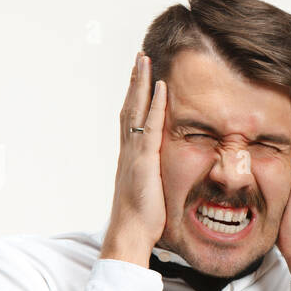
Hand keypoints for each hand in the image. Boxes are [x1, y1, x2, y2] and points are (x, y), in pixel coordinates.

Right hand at [102, 51, 167, 265]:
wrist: (130, 233)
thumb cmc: (142, 219)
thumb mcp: (150, 191)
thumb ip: (155, 177)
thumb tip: (162, 174)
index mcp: (131, 156)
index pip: (132, 118)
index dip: (135, 96)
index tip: (139, 76)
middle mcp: (128, 150)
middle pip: (129, 106)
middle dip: (135, 81)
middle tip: (139, 57)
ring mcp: (134, 153)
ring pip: (136, 110)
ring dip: (141, 83)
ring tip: (144, 60)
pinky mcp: (144, 161)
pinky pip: (150, 127)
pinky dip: (155, 106)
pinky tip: (160, 87)